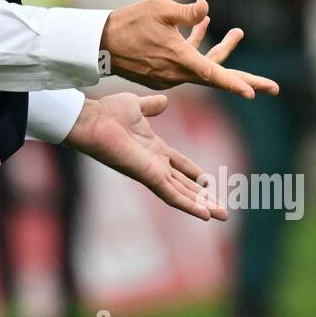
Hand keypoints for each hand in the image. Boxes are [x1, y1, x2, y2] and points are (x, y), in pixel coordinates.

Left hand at [63, 92, 226, 221]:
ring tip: (221, 216)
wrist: (94, 120)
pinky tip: (204, 214)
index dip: (194, 173)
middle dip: (203, 198)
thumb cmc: (108, 112)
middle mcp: (154, 164)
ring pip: (182, 194)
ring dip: (202, 206)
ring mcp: (152, 173)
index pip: (180, 165)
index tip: (209, 181)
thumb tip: (163, 101)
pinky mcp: (148, 177)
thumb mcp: (136, 106)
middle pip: (184, 185)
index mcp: (154, 149)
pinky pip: (172, 194)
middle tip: (221, 210)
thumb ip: (151, 106)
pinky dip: (189, 205)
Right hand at [102, 0, 279, 99]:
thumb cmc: (129, 22)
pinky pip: (188, 63)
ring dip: (220, 51)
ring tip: (238, 32)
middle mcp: (177, 73)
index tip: (255, 93)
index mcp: (180, 60)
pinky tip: (205, 26)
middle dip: (246, 80)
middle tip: (273, 88)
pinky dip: (198, 47)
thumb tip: (205, 8)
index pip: (214, 74)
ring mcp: (170, 76)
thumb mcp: (158, 9)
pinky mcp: (162, 73)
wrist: (99, 43)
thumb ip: (185, 12)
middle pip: (218, 77)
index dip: (236, 83)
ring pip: (203, 66)